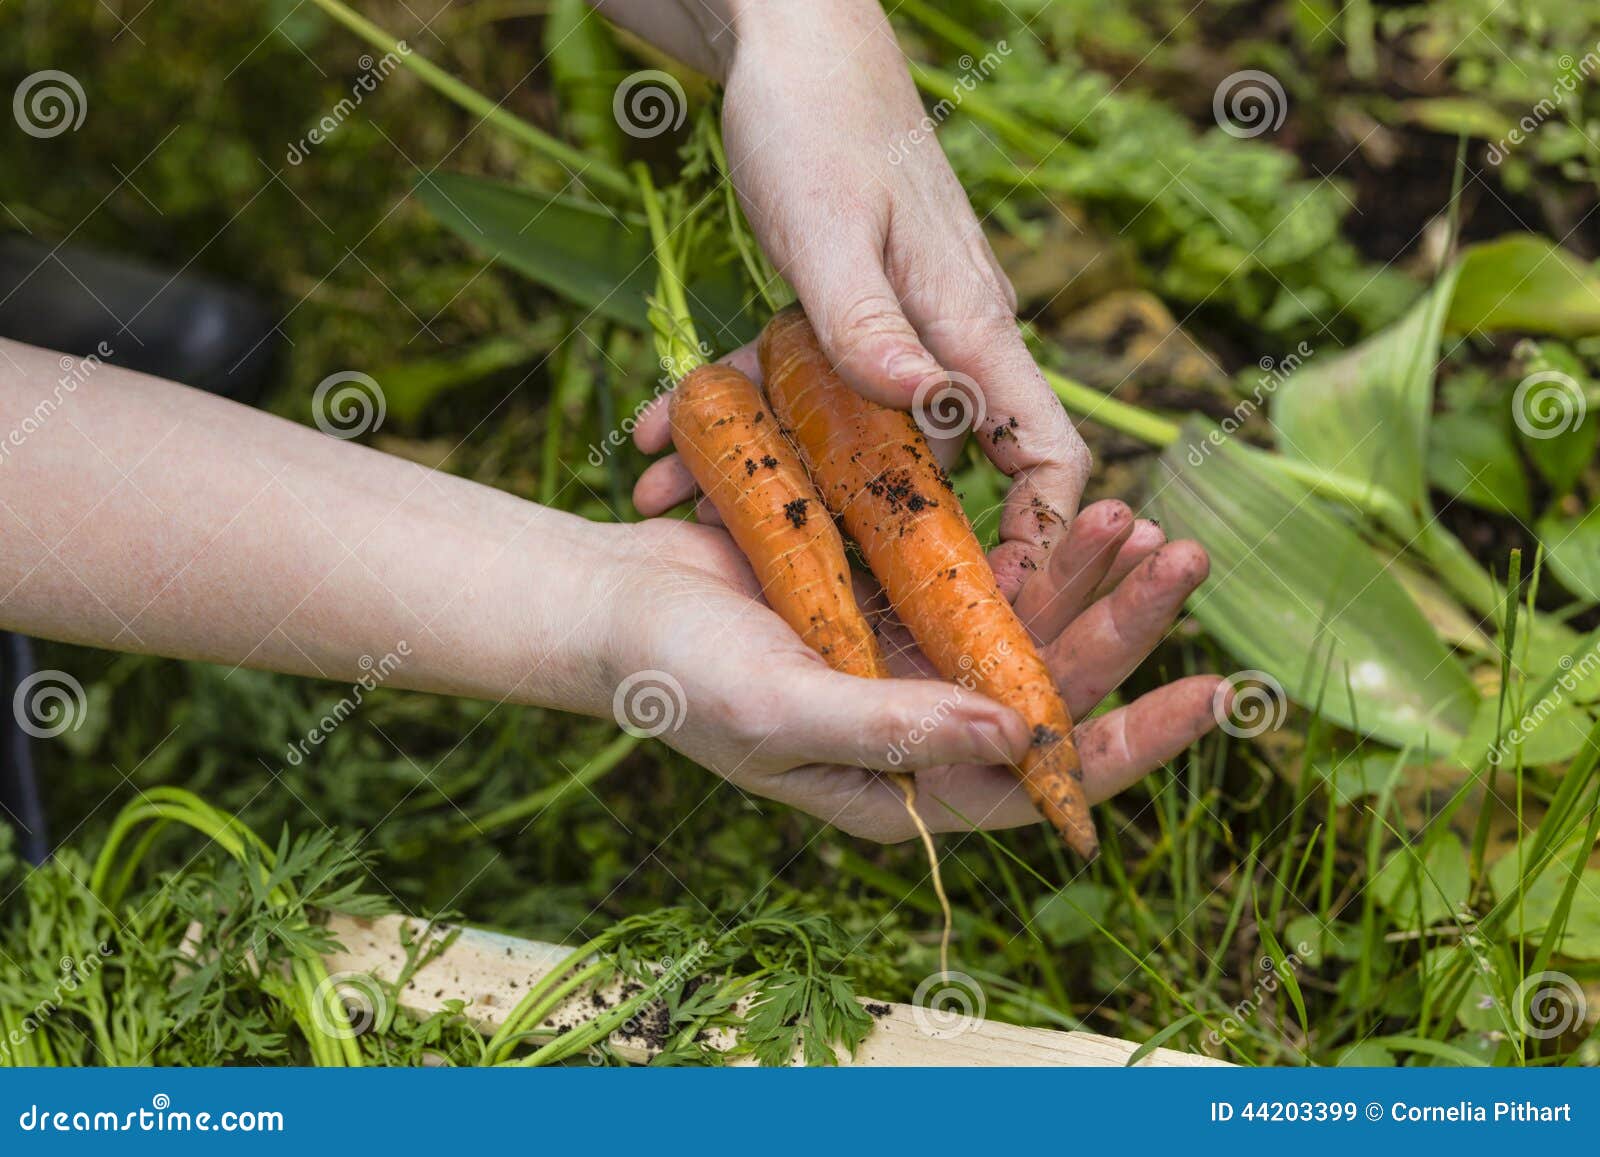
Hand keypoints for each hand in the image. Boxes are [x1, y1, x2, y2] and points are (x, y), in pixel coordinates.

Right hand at [616, 473, 1222, 841]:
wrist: (618, 601)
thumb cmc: (680, 675)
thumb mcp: (782, 712)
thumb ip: (898, 730)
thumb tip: (1026, 741)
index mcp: (908, 784)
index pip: (1042, 779)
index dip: (1132, 742)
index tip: (1208, 694)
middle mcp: (929, 728)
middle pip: (1052, 685)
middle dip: (1123, 628)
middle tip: (1184, 559)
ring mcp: (919, 658)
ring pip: (1029, 623)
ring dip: (1085, 575)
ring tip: (1140, 519)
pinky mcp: (901, 595)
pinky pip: (986, 571)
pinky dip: (1029, 542)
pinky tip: (1073, 505)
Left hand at [719, 0, 1088, 579]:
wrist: (790, 46)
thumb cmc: (820, 123)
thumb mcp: (833, 234)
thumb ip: (872, 330)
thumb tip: (930, 415)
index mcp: (970, 330)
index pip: (1046, 452)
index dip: (1039, 536)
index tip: (983, 601)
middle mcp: (946, 344)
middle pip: (929, 469)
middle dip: (854, 527)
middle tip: (771, 570)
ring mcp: (898, 334)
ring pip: (848, 433)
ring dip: (768, 467)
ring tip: (672, 493)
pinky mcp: (850, 322)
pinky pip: (802, 390)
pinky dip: (741, 412)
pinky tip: (663, 426)